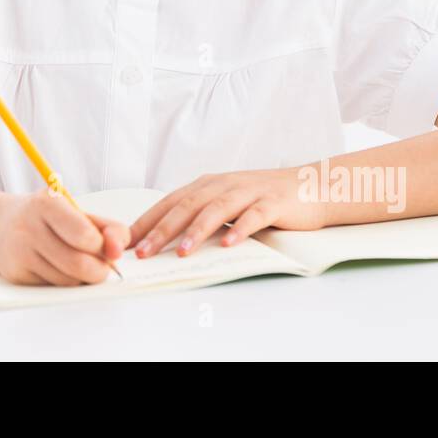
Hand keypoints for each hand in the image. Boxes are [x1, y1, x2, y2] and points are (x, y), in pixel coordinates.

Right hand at [0, 187, 130, 285]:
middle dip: (99, 271)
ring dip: (82, 279)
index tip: (108, 248)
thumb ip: (107, 228)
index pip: (84, 236)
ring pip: (68, 281)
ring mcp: (19, 251)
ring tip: (78, 263)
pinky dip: (65, 283)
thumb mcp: (77, 213)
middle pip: (78, 264)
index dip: (103, 248)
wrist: (1, 226)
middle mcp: (29, 226)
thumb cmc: (49, 219)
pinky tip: (59, 268)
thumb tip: (117, 252)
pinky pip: (54, 288)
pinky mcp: (16, 273)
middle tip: (102, 266)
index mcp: (47, 202)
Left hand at [129, 169, 325, 257]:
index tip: (125, 242)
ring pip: (217, 209)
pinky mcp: (273, 202)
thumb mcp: (226, 202)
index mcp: (207, 185)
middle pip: (187, 206)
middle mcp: (223, 184)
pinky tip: (229, 243)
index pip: (169, 202)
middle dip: (163, 230)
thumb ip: (199, 215)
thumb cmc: (262, 198)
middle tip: (144, 252)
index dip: (146, 221)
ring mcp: (249, 191)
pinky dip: (241, 229)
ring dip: (198, 230)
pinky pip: (254, 216)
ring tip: (183, 252)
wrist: (311, 185)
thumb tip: (162, 239)